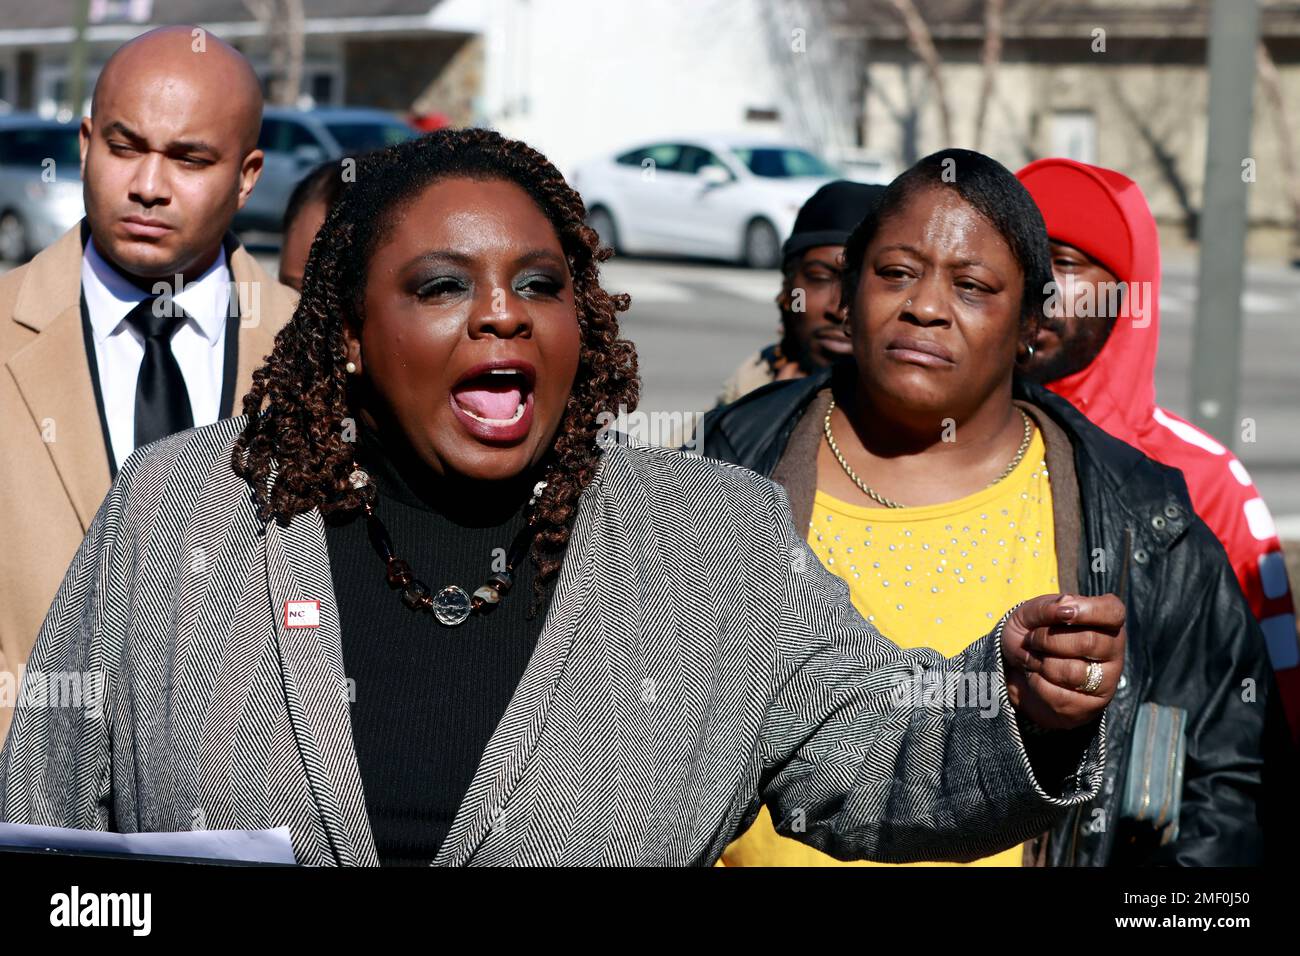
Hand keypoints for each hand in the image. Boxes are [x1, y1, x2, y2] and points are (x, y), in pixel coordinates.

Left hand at [999, 593, 1125, 729]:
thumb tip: (1066, 607)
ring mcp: (1105, 681)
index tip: (1064, 613)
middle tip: (1032, 639)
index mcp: (1104, 621)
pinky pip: (1060, 696)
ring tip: (1033, 659)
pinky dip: (1037, 684)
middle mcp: (1113, 651)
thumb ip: (1046, 608)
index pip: (1113, 612)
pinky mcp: (1090, 707)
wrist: (1016, 672)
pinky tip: (1036, 677)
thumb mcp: (1029, 614)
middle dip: (1048, 639)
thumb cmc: (1031, 635)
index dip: (1089, 611)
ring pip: (1073, 672)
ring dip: (1041, 663)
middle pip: (1089, 642)